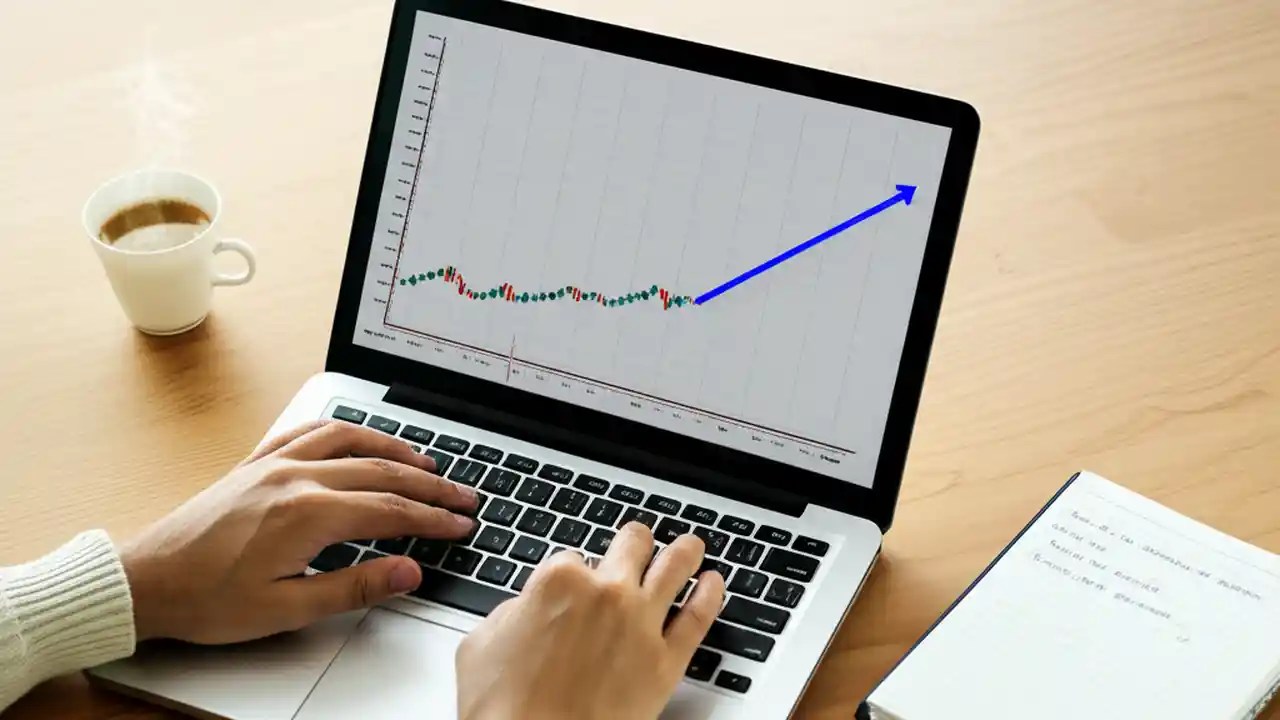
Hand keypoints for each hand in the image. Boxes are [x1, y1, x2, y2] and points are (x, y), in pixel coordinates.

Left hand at [119, 420, 477, 643]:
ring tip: (425, 462)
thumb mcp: (287, 609)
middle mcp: (295, 478)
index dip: (433, 519)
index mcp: (307, 515)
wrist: (146, 581)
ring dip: (394, 448)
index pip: (391, 511)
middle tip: (462, 496)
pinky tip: (359, 438)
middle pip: (381, 472)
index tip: (461, 524)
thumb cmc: (207, 600)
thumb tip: (409, 571)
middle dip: (429, 485)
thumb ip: (355, 586)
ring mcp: (274, 464)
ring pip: (350, 441)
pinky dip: (345, 430)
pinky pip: (310, 431)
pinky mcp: (255, 462)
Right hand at [456, 522, 725, 719]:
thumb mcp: (481, 644)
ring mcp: (641, 624)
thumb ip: (513, 612)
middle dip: (634, 542)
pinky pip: (699, 617)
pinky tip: (714, 584)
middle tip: (638, 543)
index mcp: (559, 581)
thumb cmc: (503, 710)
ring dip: (684, 551)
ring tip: (692, 546)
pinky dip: (711, 595)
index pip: (572, 557)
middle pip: (631, 546)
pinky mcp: (666, 662)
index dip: (572, 573)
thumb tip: (527, 609)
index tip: (574, 584)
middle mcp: (605, 593)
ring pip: (675, 567)